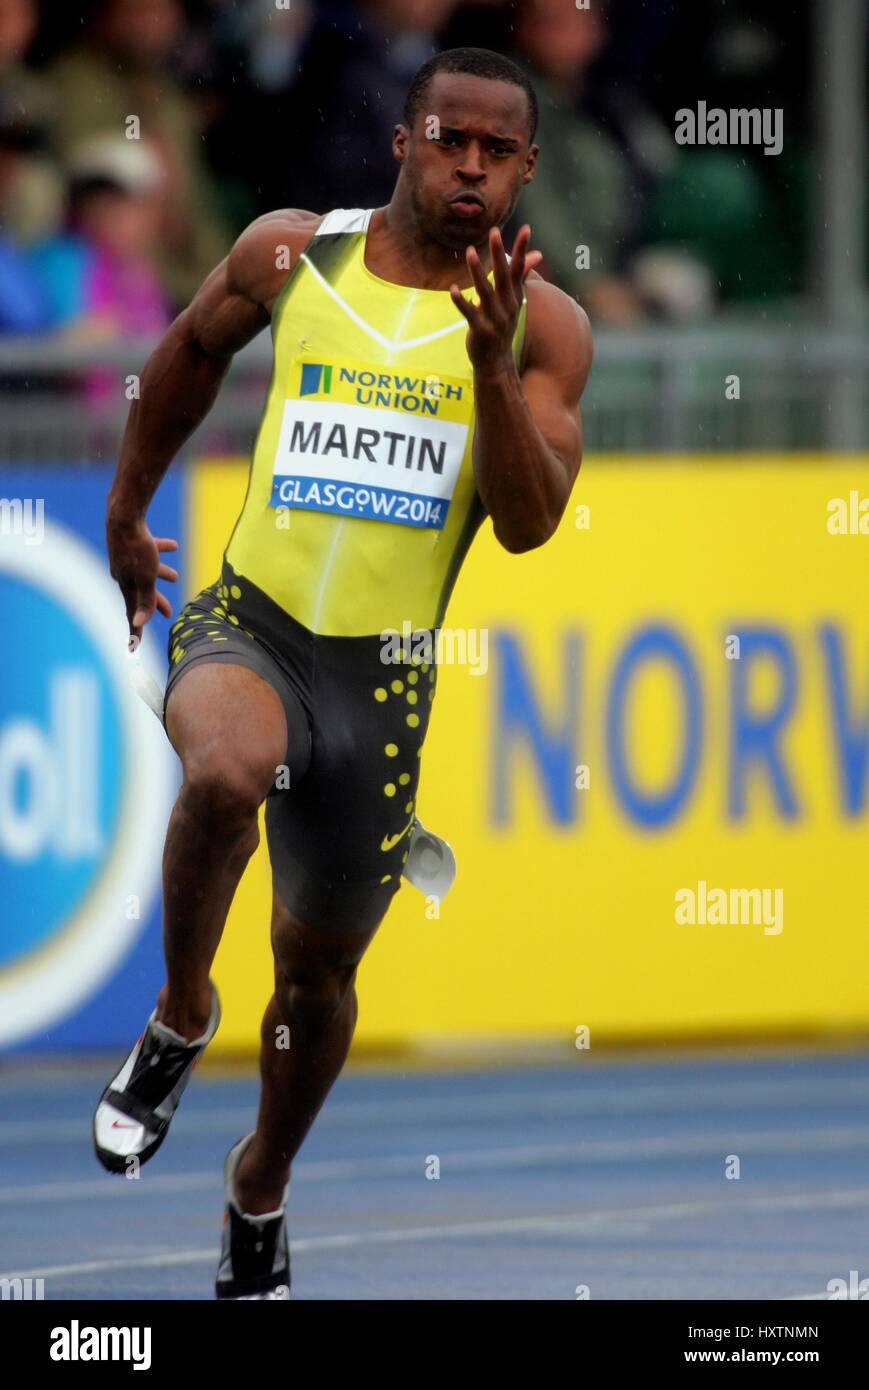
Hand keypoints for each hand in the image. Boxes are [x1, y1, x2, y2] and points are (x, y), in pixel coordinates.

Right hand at [106, 514, 178, 644]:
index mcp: (125, 584)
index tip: (134, 647)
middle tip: (170, 614)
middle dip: (156, 603)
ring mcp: (125, 557)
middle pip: (141, 592)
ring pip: (145, 571)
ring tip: (175, 576)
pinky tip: (173, 546)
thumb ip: (145, 599)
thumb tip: (140, 623)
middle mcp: (122, 572)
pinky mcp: (130, 541)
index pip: (132, 613)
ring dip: (160, 576)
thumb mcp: (146, 577)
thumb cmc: (136, 548)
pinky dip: (159, 550)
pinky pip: (146, 550)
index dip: (134, 630)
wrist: (124, 515)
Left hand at [450, 224, 542, 374]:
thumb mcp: (514, 301)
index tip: (526, 228)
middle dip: (499, 253)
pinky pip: (470, 313)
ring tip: (470, 252)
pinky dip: (461, 302)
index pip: (518, 269)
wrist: (496, 362)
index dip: (522, 249)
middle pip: (503, 276)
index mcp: (514, 297)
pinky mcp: (480, 331)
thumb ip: (521, 276)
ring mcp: (494, 319)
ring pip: (485, 292)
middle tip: (494, 231)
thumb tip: (537, 254)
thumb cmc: (502, 326)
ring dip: (478, 272)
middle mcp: (507, 306)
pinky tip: (452, 290)